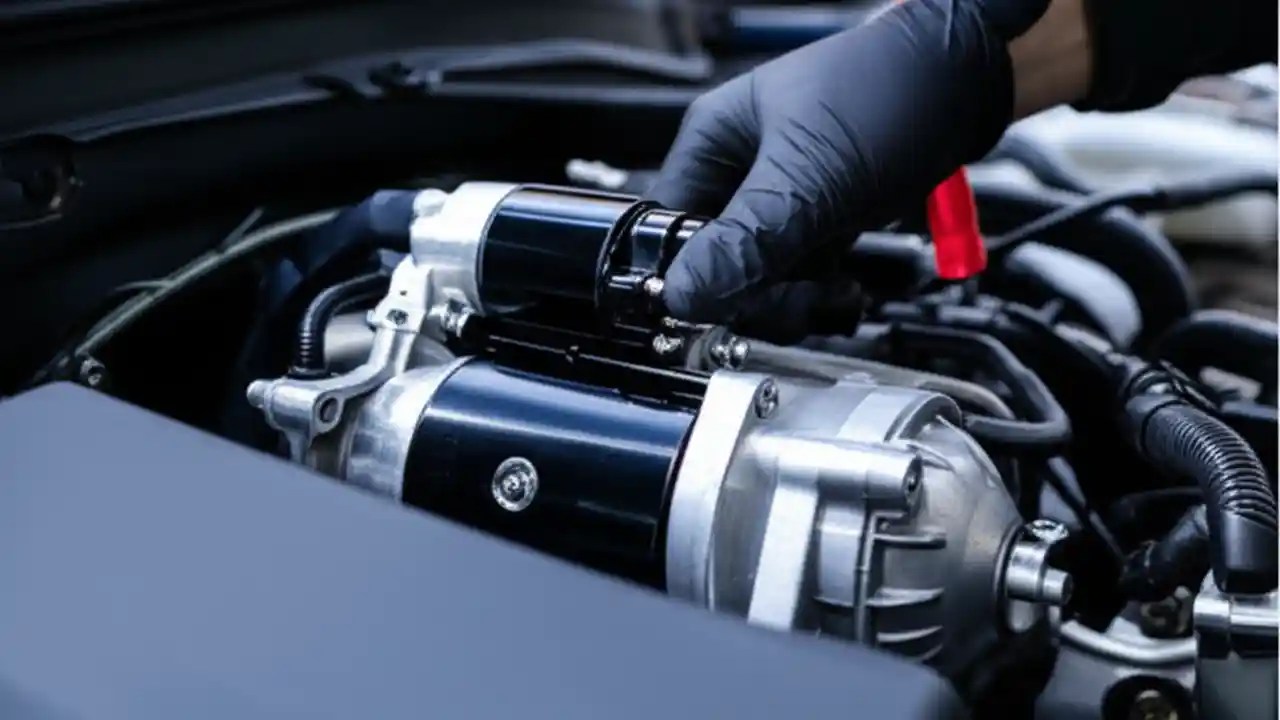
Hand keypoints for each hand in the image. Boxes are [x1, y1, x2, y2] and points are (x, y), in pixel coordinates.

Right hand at [647, 0, 1052, 341]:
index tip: (732, 305)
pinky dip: (820, 295)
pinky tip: (845, 293)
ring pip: (759, 279)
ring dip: (794, 302)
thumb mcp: (811, 177)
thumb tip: (684, 295)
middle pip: (716, 266)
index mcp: (713, 144)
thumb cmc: (893, 92)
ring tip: (833, 295)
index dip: (697, 278)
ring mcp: (781, 197)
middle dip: (758, 295)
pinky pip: (799, 276)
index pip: (672, 234)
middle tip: (800, 299)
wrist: (974, 80)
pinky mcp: (819, 216)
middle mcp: (740, 171)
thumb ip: (747, 241)